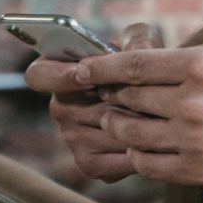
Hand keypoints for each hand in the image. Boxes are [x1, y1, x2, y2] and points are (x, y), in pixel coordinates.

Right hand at [24, 22, 162, 181]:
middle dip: (120, 100)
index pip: (39, 74)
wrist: (162, 97)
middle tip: (152, 92)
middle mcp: (61, 108)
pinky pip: (118, 156)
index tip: (81, 73)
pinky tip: (160, 134)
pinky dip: (144, 146)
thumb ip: (138, 39)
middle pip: (82, 108)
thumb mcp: (143, 41)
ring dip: (138, 123)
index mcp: (61, 73)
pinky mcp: (90, 164)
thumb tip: (137, 51)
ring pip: (108, 131)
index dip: (57, 75)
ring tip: (163, 111)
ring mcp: (73, 139)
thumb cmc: (145, 63)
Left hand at [81, 34, 202, 188]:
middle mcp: (192, 102)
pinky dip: (139, 152)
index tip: (80, 70)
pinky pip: (147, 163)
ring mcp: (193, 139)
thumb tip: (157, 59)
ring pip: (130, 132)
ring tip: (125, 120)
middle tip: (110, 96)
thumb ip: (196, 53)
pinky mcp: (198, 168)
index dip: (99, 68)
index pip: (133, 66)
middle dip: (112, 96)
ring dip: (121, 125)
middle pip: (127, 99)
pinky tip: (147, 144)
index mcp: (201, 66)